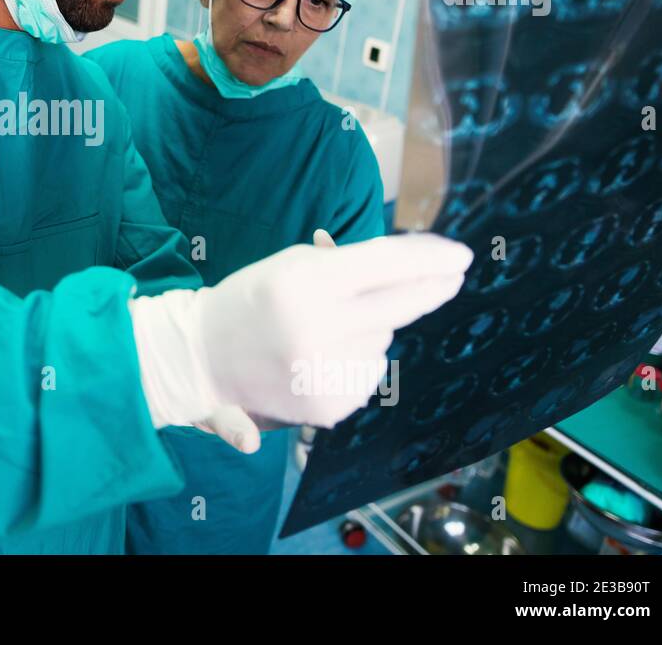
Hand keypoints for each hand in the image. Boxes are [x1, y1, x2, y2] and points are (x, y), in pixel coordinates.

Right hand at [131, 233, 471, 431]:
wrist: (201, 358)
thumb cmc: (250, 300)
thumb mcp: (290, 264)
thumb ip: (348, 262)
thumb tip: (413, 262)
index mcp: (303, 285)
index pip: (384, 264)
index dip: (428, 257)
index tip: (460, 254)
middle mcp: (316, 331)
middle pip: (400, 305)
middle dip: (431, 287)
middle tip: (454, 275)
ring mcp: (323, 374)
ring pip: (385, 340)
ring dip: (373, 328)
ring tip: (326, 328)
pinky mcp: (329, 407)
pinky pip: (371, 372)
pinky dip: (359, 360)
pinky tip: (323, 356)